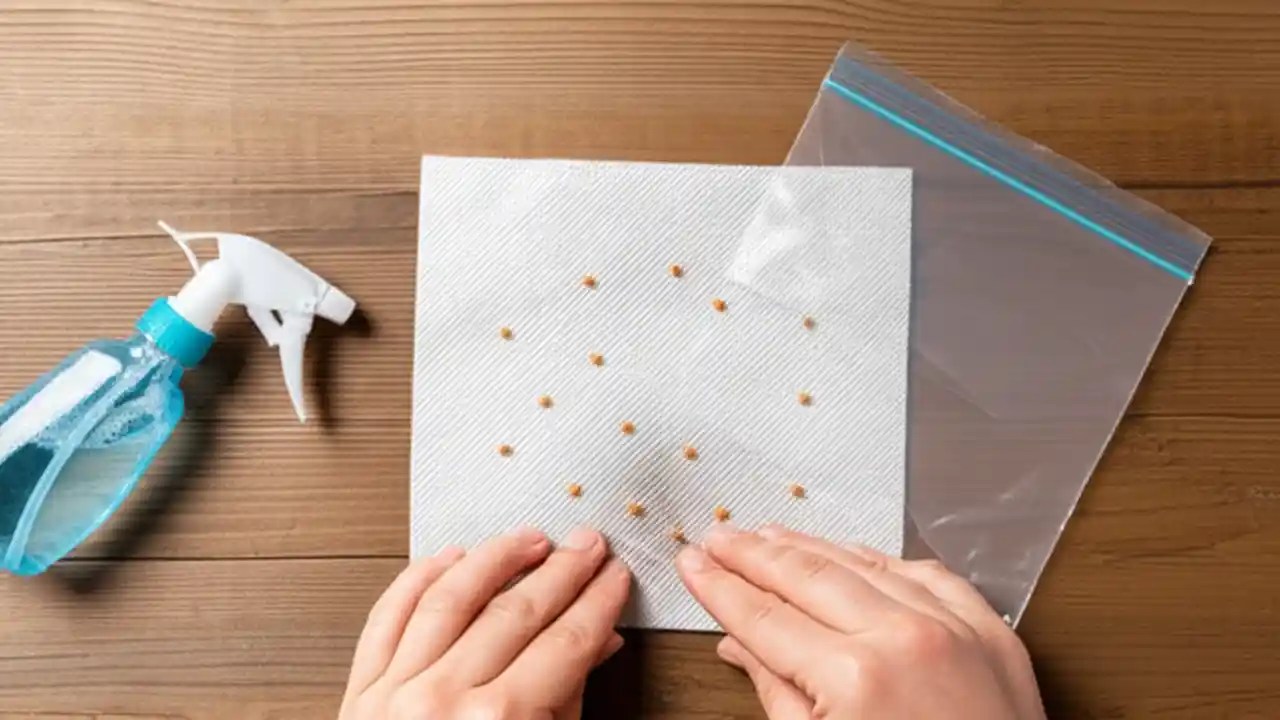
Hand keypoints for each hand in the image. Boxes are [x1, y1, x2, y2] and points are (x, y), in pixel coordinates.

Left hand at [341, 526, 630, 719]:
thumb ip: (566, 704)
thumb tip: (595, 647)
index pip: (566, 641)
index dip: (598, 602)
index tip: (617, 576)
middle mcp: (445, 702)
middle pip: (518, 611)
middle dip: (562, 570)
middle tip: (588, 544)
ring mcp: (396, 692)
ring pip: (451, 596)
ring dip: (496, 558)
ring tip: (529, 538)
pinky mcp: (360, 692)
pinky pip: (389, 615)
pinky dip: (420, 579)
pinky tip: (450, 557)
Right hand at [677, 524, 1044, 719]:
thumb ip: (777, 693)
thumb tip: (738, 644)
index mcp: (854, 680)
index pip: (764, 617)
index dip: (721, 588)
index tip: (694, 565)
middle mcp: (903, 639)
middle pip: (806, 577)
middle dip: (753, 554)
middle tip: (718, 539)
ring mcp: (953, 628)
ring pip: (862, 563)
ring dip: (808, 546)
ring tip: (767, 535)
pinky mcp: (989, 631)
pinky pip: (926, 574)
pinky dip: (881, 560)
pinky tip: (850, 552)